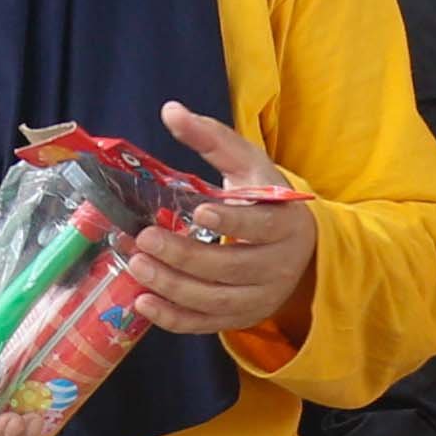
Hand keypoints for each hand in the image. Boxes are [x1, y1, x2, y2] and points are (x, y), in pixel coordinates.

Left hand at [116, 105, 315, 339]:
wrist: (297, 247)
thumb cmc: (265, 200)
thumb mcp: (247, 164)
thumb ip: (212, 139)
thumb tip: (170, 110)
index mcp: (285, 223)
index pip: (260, 227)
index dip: (232, 223)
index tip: (200, 213)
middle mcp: (277, 266)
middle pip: (230, 268)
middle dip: (185, 256)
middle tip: (145, 239)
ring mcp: (260, 297)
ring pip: (215, 300)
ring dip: (173, 286)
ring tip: (137, 265)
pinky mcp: (241, 318)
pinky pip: (206, 325)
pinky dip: (174, 318)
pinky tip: (144, 302)